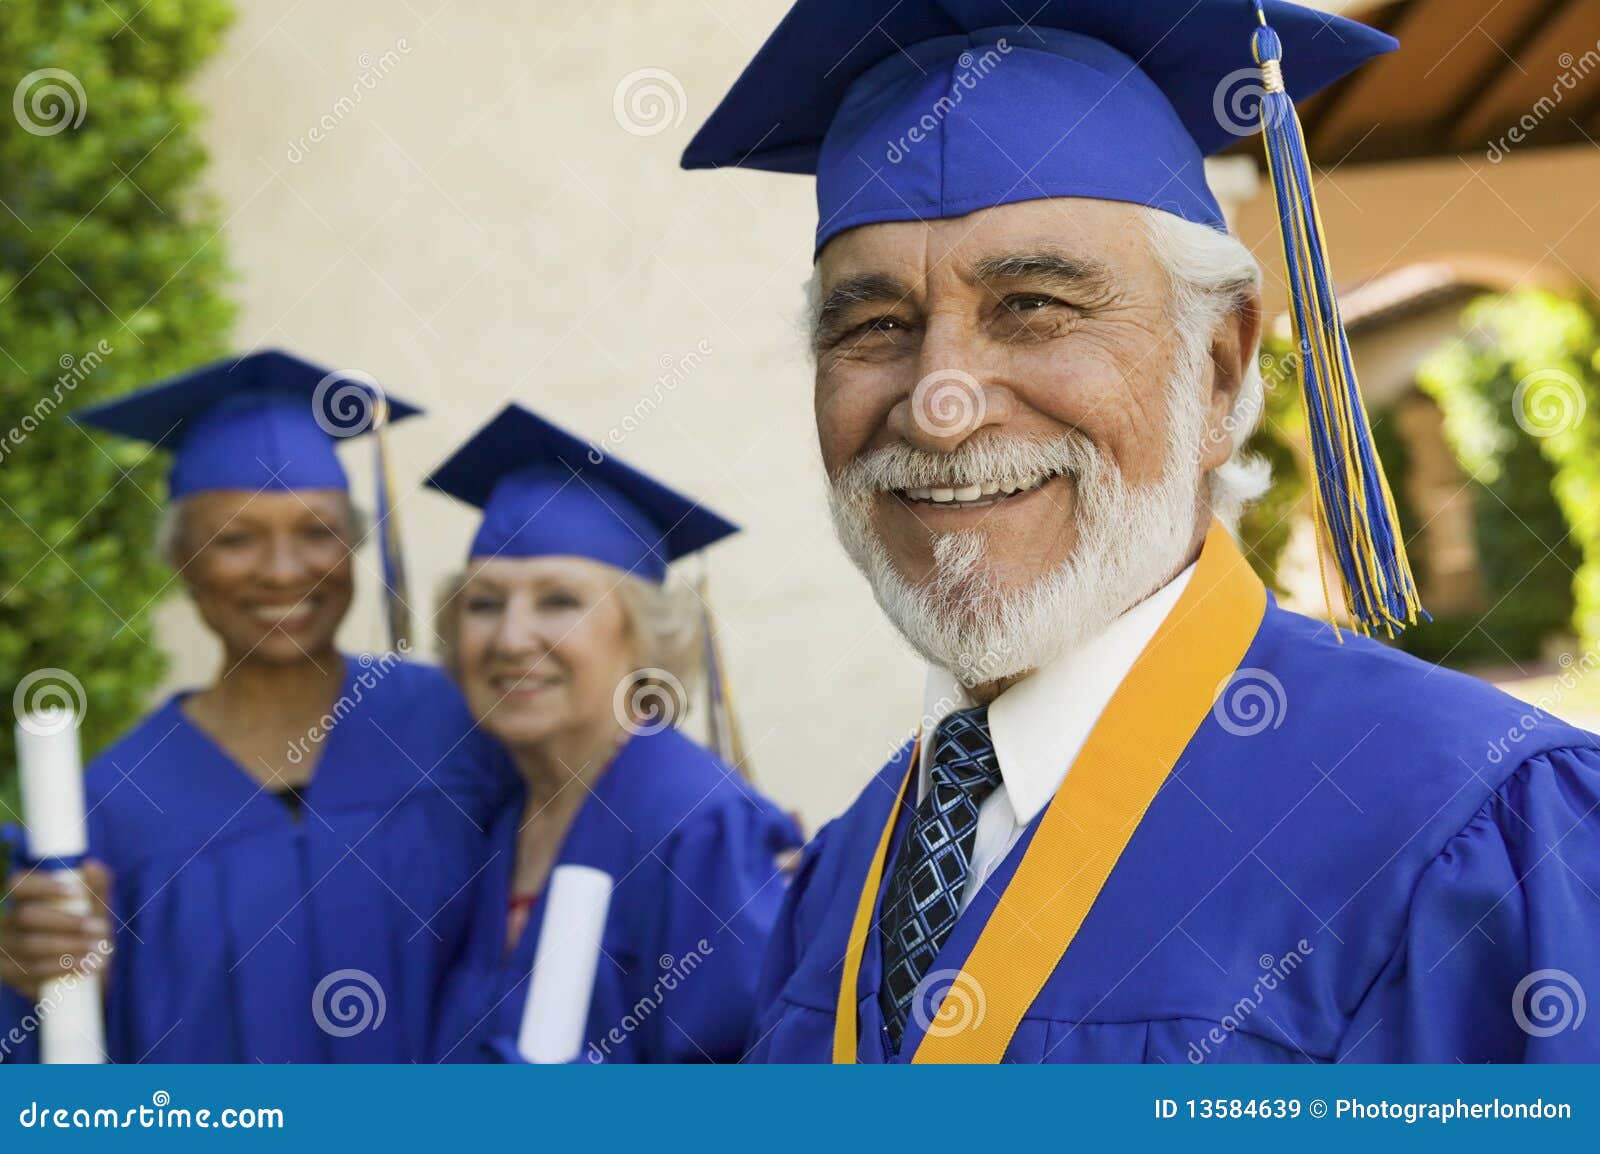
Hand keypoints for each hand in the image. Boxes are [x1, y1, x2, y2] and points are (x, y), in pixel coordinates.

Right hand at [0, 861, 113, 999]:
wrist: (86, 977)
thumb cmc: (88, 934)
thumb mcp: (96, 911)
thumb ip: (97, 887)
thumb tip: (91, 865)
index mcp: (24, 901)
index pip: (19, 884)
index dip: (44, 885)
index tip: (77, 892)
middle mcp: (8, 923)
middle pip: (27, 916)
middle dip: (66, 921)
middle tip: (100, 928)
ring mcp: (6, 951)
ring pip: (30, 945)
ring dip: (69, 946)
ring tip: (98, 948)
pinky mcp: (12, 977)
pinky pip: (32, 972)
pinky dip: (63, 967)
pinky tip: (86, 965)